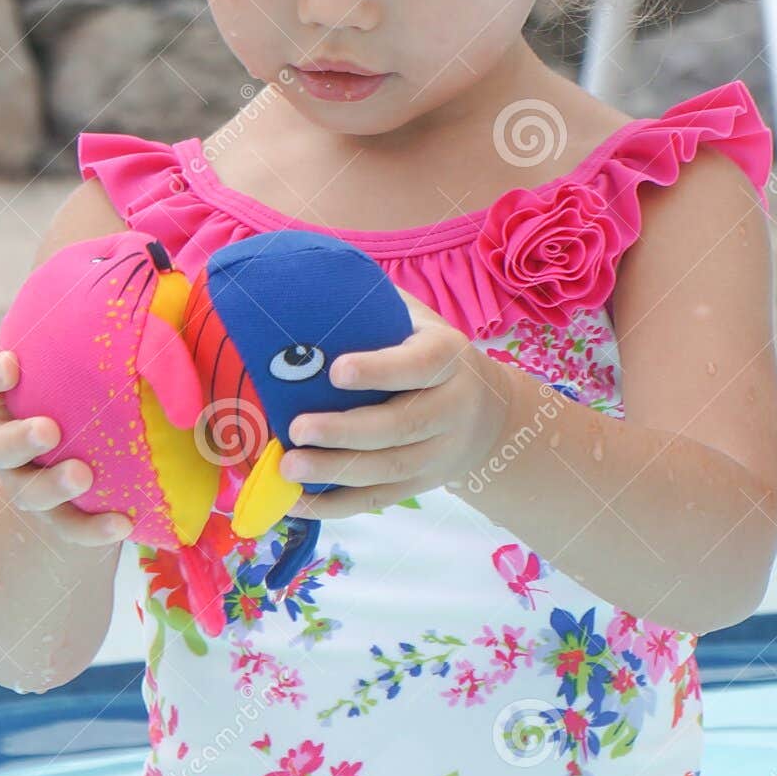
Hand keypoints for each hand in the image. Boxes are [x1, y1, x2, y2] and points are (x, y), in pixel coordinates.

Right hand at [0, 351, 133, 546]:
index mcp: (7, 403)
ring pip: (29, 492)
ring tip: (83, 476)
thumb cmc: (91, 399)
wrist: (91, 468)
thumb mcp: (91, 374)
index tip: (12, 365)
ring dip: (53, 485)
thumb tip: (157, 318)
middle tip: (50, 430)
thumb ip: (111, 347)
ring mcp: (28, 485)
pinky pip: (71, 527)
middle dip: (21, 438)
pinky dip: (94, 528)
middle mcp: (8, 446)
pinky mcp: (58, 518)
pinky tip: (124, 522)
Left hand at [279, 287, 514, 520]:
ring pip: (390, 469)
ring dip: (336, 472)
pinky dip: (337, 505)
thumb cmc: (430, 353)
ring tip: (288, 467)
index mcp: (448, 358)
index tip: (335, 371)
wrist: (489, 414)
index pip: (418, 365)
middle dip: (346, 431)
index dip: (380, 370)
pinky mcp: (423, 483)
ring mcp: (439, 452)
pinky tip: (297, 502)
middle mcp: (451, 407)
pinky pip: (379, 499)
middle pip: (401, 426)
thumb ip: (376, 303)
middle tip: (297, 429)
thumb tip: (312, 270)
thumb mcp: (418, 321)